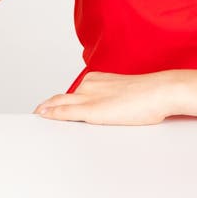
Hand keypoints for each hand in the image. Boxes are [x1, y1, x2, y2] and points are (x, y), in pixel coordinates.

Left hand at [32, 70, 173, 125]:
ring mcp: (90, 97)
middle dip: (48, 106)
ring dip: (46, 111)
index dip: (59, 101)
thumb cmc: (150, 95)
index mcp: (98, 79)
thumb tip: (113, 109)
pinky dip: (51, 115)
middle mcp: (90, 85)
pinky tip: (42, 117)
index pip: (73, 92)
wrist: (160, 91)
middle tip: (37, 113)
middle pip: (62, 97)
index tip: (49, 106)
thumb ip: (114, 99)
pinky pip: (65, 112)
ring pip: (59, 104)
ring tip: (36, 117)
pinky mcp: (92, 110)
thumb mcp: (126, 94)